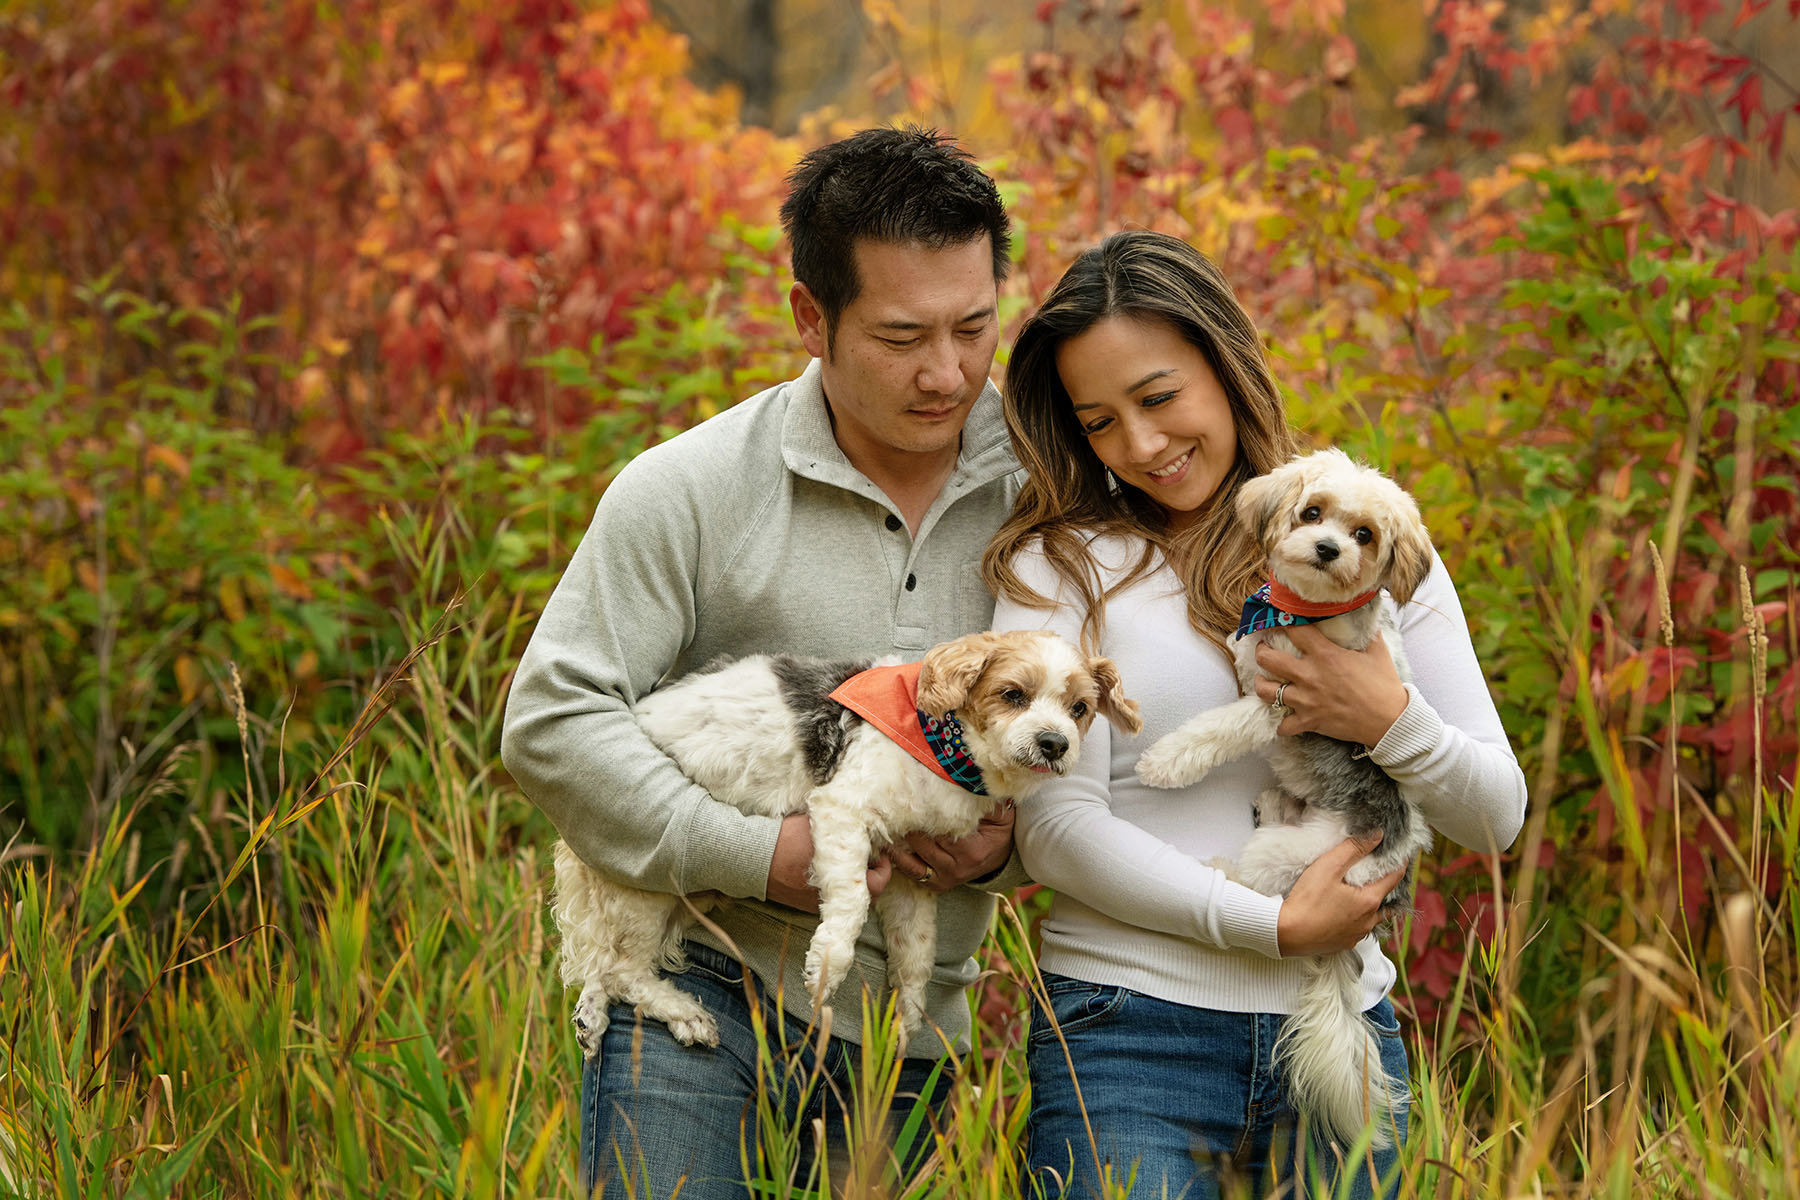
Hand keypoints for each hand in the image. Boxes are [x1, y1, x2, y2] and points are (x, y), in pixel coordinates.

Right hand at [766, 814, 891, 913]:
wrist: (754, 856)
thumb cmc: (788, 837)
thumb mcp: (823, 826)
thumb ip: (847, 830)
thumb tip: (866, 830)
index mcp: (840, 876)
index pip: (878, 882)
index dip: (883, 867)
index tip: (880, 854)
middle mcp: (832, 896)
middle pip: (866, 894)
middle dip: (871, 876)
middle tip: (868, 858)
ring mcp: (818, 904)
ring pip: (848, 898)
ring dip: (853, 882)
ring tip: (847, 861)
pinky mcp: (805, 906)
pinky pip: (830, 899)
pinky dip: (834, 886)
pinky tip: (826, 870)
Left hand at [886, 800, 1016, 894]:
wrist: (1000, 857)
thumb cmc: (997, 830)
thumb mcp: (1000, 814)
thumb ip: (986, 800)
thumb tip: (970, 780)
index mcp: (972, 852)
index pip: (942, 834)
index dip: (926, 818)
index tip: (911, 802)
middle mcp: (956, 868)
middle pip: (923, 847)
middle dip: (907, 828)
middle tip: (891, 810)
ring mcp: (946, 878)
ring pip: (912, 864)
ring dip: (897, 847)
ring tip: (885, 828)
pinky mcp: (937, 884)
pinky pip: (912, 874)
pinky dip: (899, 860)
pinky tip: (889, 845)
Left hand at [1254, 624, 1408, 747]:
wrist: (1390, 720)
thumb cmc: (1384, 685)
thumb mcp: (1377, 651)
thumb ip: (1367, 633)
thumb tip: (1367, 615)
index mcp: (1325, 655)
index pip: (1294, 630)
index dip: (1283, 621)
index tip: (1279, 618)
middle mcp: (1310, 675)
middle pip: (1267, 659)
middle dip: (1261, 651)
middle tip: (1264, 649)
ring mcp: (1306, 700)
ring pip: (1266, 691)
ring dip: (1261, 684)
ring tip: (1263, 680)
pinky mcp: (1309, 721)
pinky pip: (1283, 725)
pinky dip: (1281, 724)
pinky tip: (1284, 718)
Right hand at [1276, 833, 1407, 956]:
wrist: (1286, 933)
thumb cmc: (1307, 900)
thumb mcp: (1329, 866)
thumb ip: (1354, 849)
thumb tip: (1377, 836)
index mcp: (1369, 901)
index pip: (1394, 878)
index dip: (1399, 864)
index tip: (1401, 855)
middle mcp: (1368, 921)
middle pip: (1387, 902)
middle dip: (1387, 887)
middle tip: (1383, 875)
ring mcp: (1356, 935)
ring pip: (1373, 918)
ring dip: (1372, 906)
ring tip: (1365, 895)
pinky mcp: (1343, 944)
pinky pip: (1358, 930)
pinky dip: (1357, 919)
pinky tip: (1346, 913)